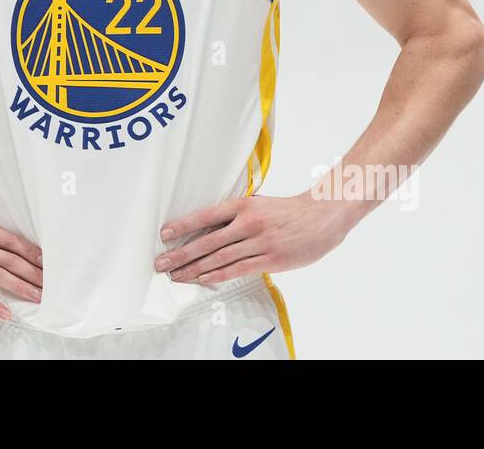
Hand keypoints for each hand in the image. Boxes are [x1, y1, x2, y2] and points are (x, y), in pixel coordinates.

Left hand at [154, 192, 352, 282]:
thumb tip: (209, 224)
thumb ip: (236, 213)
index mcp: (243, 205)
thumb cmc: (288, 211)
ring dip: (194, 268)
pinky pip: (238, 269)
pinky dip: (218, 275)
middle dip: (182, 253)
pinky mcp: (270, 258)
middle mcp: (248, 223)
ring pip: (219, 258)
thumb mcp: (259, 203)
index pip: (206, 216)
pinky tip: (203, 279)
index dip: (183, 226)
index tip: (165, 234)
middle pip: (207, 241)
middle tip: (162, 262)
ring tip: (176, 275)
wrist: (321, 216)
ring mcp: (259, 242)